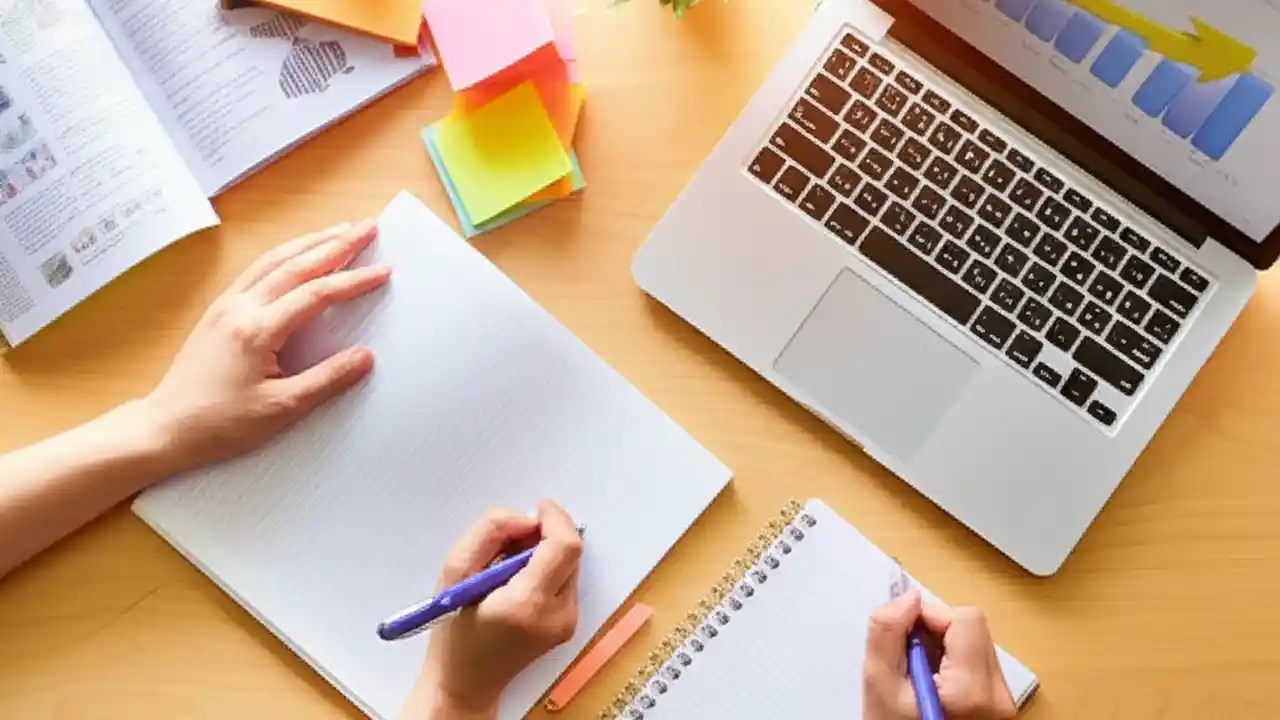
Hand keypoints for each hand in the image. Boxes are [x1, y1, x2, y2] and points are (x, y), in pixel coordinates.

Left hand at [142, 220, 390, 469]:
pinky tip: (296, 254)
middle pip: (296, 264)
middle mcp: (240, 308)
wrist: (165, 427)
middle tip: (367, 227)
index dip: (354, 281)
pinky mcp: (218, 313)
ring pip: (274, 261)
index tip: (383, 270)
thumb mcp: (281, 409)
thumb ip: (326, 379)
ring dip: (309, 243)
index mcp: (257, 330)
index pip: (316, 294)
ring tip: (339, 230)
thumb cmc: (218, 423)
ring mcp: (226, 307)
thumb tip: (364, 357)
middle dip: (336, 243)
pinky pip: (256, 271)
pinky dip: (284, 256)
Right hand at [403, 501, 582, 719]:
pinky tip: (517, 583)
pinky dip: (545, 570)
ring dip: (544, 552)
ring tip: (508, 568)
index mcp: (526, 604)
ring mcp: (566, 623)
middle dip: (545, 534)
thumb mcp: (455, 573)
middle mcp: (556, 615)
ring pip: (569, 564)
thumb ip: (489, 532)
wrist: (466, 682)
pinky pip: (565, 580)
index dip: (555, 518)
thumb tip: (525, 517)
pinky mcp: (567, 624)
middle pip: (570, 552)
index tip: (537, 508)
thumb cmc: (454, 633)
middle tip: (512, 541)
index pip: (564, 546)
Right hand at [863, 590, 1016, 719]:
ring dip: (946, 649)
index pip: (965, 619)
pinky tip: (934, 687)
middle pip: (974, 630)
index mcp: (970, 691)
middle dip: (937, 633)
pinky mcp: (1001, 709)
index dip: (931, 617)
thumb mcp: (878, 685)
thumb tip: (908, 598)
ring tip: (920, 676)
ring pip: (977, 646)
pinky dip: (956, 666)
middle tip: (909, 656)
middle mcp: (997, 697)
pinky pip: (980, 667)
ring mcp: (1003, 705)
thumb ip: (887, 633)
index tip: (906, 634)